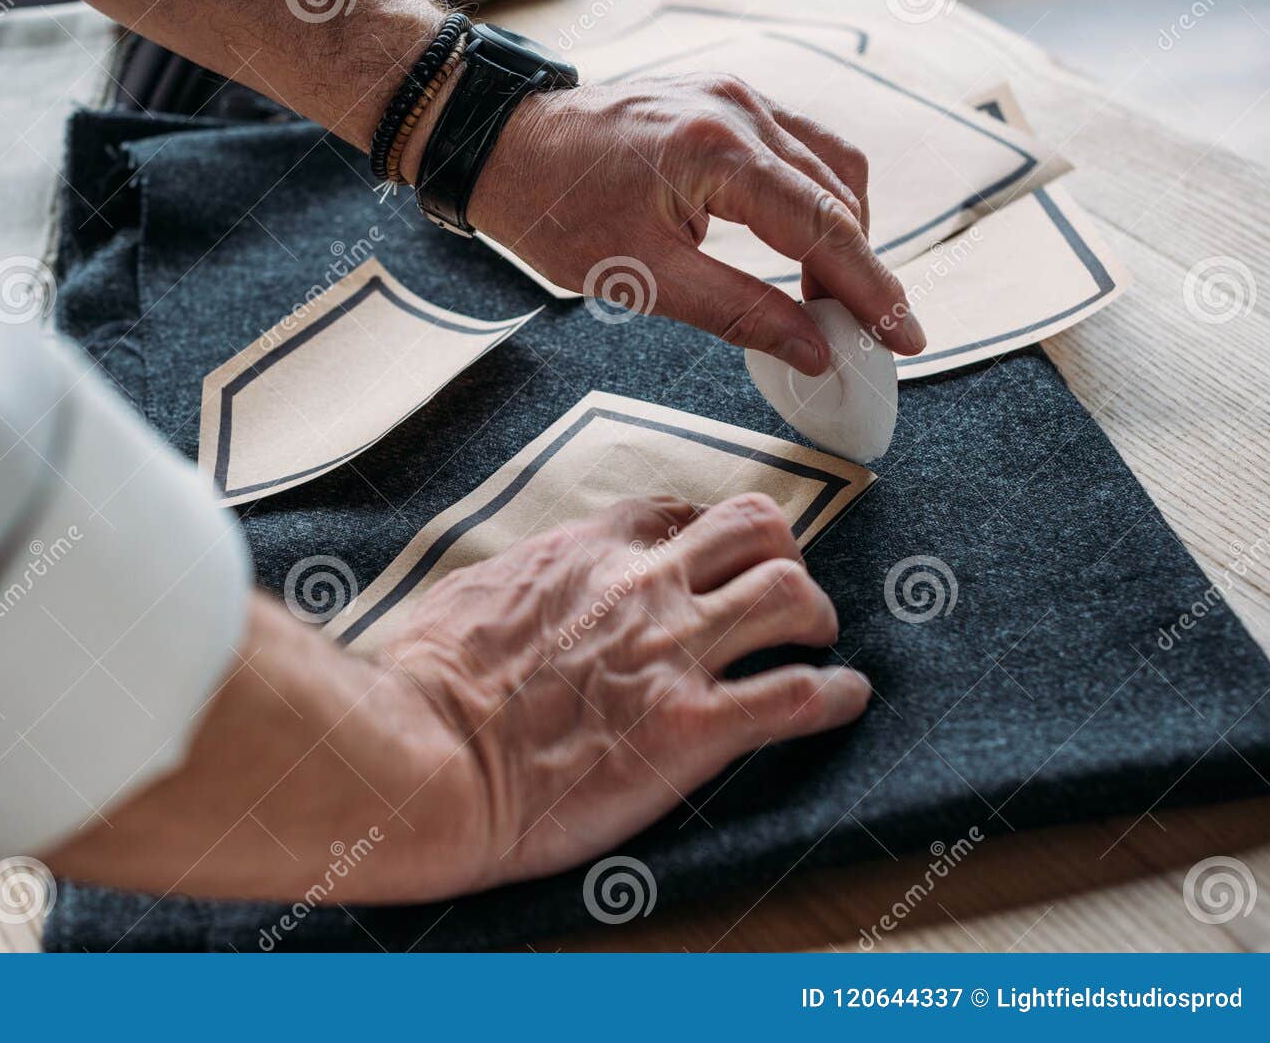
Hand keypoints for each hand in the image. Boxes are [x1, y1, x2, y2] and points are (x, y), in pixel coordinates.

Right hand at [386, 493, 869, 890]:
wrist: (424, 757)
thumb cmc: (424, 688)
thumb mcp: (468, 597)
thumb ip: (520, 585)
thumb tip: (520, 595)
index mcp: (584, 554)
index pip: (674, 512)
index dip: (706, 534)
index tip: (713, 561)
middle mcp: (641, 587)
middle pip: (755, 528)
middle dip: (784, 552)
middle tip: (783, 588)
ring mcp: (673, 654)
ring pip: (791, 594)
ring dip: (817, 616)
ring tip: (819, 643)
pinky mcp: (692, 729)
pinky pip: (798, 696)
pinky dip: (836, 695)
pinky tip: (846, 700)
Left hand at [446, 75, 928, 375]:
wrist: (505, 147)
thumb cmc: (556, 212)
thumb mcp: (641, 280)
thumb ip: (738, 313)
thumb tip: (816, 349)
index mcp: (717, 152)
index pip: (823, 227)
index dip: (872, 289)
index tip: (906, 337)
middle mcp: (740, 110)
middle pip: (839, 195)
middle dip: (863, 269)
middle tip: (867, 334)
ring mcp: (737, 96)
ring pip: (830, 167)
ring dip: (843, 234)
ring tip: (833, 299)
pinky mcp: (728, 101)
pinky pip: (801, 149)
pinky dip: (816, 200)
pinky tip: (805, 246)